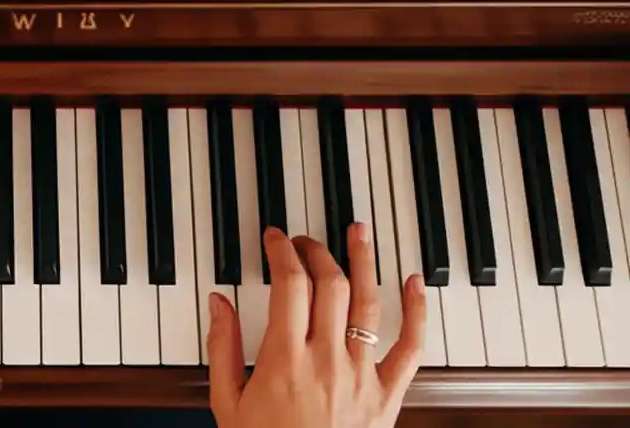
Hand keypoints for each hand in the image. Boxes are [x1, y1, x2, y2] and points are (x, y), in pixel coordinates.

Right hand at [207, 225, 426, 427]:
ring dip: (364, 260)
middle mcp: (326, 359)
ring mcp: (361, 375)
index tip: (275, 239)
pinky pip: (411, 346)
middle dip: (316, 250)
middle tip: (305, 240)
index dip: (282, 251)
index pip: (289, 284)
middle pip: (329, 284)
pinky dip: (417, 311)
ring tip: (358, 231)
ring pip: (369, 302)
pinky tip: (413, 282)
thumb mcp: (227, 403)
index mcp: (284, 359)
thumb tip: (218, 303)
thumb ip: (222, 348)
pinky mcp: (388, 395)